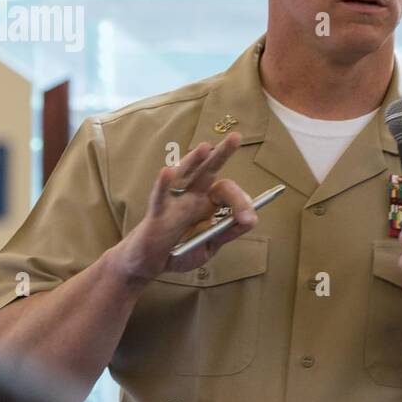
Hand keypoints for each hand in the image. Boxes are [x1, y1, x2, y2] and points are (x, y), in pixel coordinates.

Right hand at [113, 132, 258, 281]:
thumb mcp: (210, 245)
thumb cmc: (180, 250)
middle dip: (223, 153)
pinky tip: (167, 171)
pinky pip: (159, 196)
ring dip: (194, 160)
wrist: (150, 264)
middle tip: (236, 137)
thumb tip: (251, 219)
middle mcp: (192, 196)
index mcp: (208, 203)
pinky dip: (163, 184)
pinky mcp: (157, 213)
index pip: (228, 191)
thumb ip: (228, 232)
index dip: (241, 202)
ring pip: (184, 175)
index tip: (248, 220)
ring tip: (205, 147)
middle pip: (209, 170)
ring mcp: (173, 201)